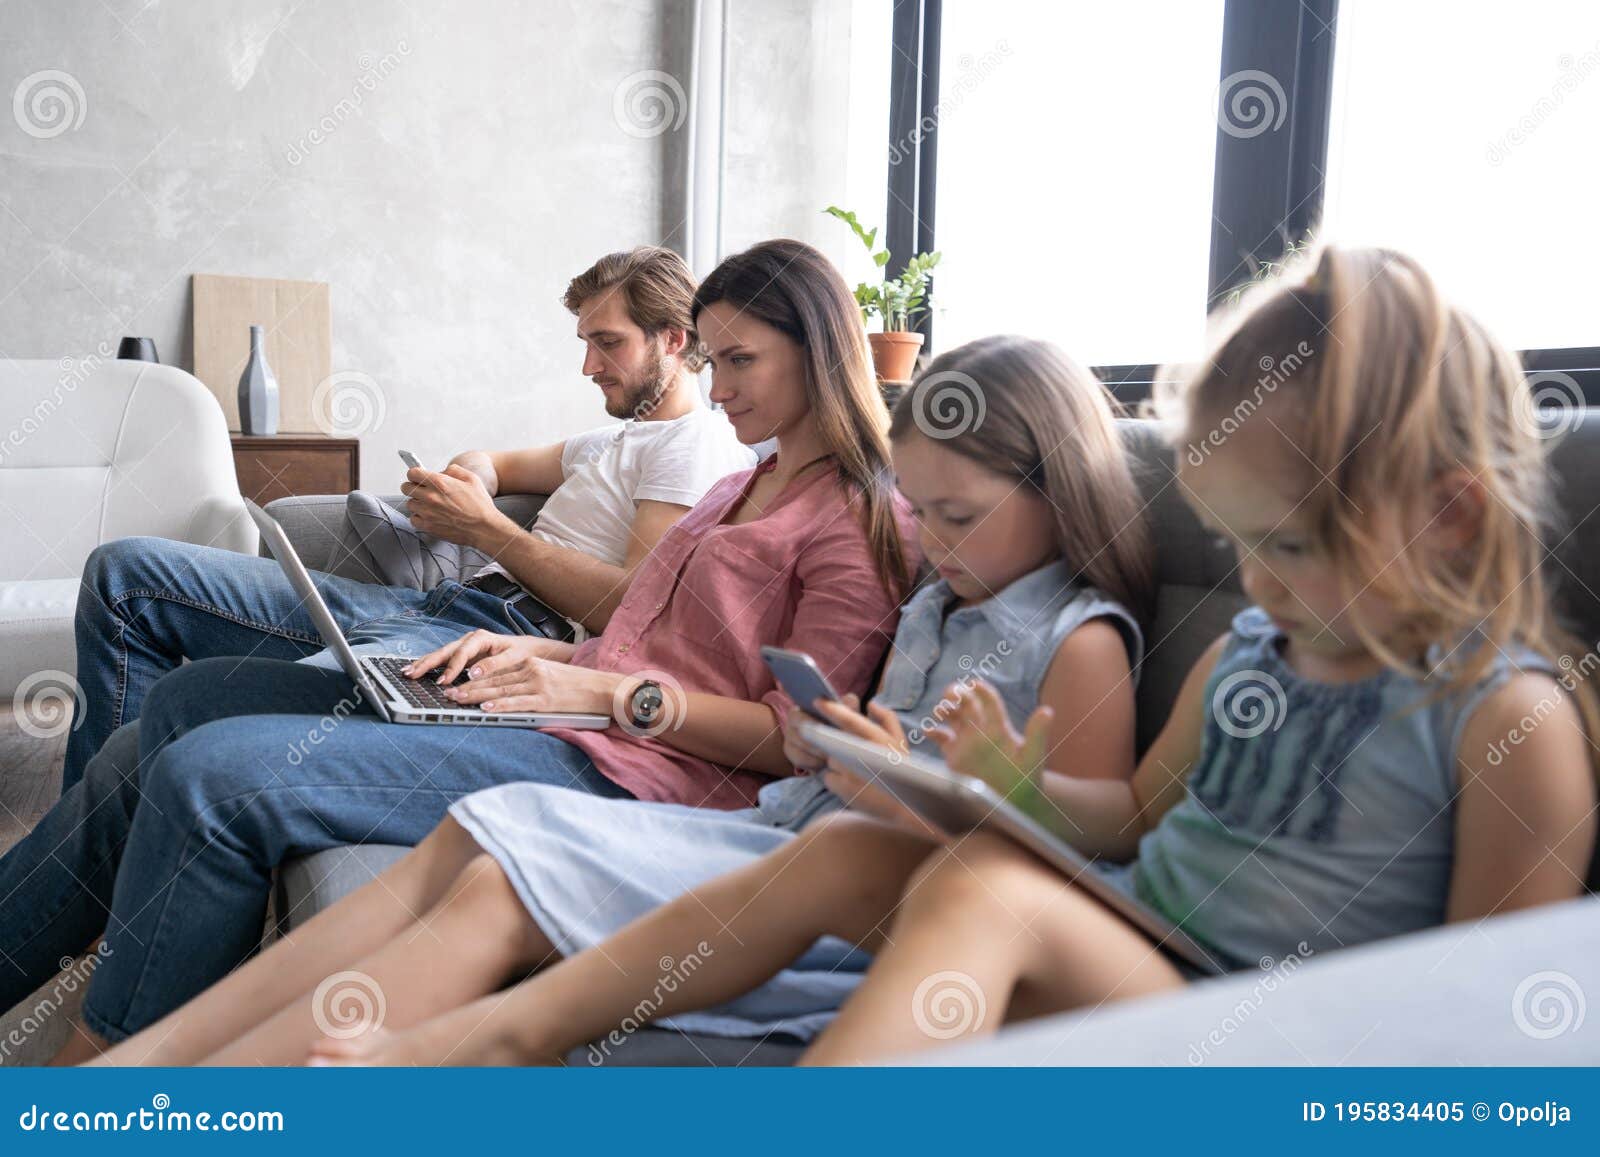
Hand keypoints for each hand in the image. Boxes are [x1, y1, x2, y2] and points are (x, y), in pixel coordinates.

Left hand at [401, 464, 510, 548]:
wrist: (484, 528)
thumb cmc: (480, 504)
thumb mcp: (471, 479)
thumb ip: (454, 470)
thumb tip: (442, 471)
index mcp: (440, 482)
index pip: (412, 473)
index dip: (415, 474)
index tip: (419, 477)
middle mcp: (430, 497)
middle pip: (406, 488)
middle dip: (413, 487)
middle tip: (422, 490)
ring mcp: (427, 513)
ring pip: (410, 504)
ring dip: (417, 503)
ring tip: (430, 505)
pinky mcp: (427, 526)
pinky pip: (413, 519)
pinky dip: (419, 517)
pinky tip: (430, 516)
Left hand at [405, 630, 610, 713]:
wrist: (603, 688)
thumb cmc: (577, 686)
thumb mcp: (550, 676)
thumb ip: (527, 681)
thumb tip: (499, 694)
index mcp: (531, 664)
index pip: (495, 671)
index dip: (472, 677)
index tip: (454, 681)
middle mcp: (531, 671)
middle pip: (492, 680)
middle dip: (467, 686)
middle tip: (446, 692)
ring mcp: (538, 685)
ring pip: (500, 690)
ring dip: (475, 696)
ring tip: (456, 699)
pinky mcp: (545, 700)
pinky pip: (516, 703)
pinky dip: (499, 705)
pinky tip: (485, 708)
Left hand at [800, 695, 943, 839]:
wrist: (906, 811)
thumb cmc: (905, 774)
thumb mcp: (901, 743)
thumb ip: (887, 719)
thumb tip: (870, 704)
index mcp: (878, 739)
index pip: (850, 720)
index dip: (832, 708)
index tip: (818, 700)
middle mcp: (863, 752)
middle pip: (834, 739)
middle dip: (837, 745)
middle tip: (851, 755)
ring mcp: (851, 771)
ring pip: (830, 759)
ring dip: (839, 765)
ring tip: (859, 776)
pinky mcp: (842, 788)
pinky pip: (828, 778)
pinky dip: (836, 781)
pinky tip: (853, 787)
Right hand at [927, 679, 1050, 811]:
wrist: (1014, 803)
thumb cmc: (1026, 780)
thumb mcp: (1033, 756)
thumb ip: (1037, 733)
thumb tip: (1047, 711)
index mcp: (999, 726)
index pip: (989, 700)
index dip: (981, 690)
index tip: (974, 684)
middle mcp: (981, 730)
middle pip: (966, 703)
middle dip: (957, 693)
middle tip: (951, 694)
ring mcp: (967, 741)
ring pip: (952, 717)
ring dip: (944, 709)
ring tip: (941, 711)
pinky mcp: (955, 755)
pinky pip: (941, 738)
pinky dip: (933, 732)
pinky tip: (930, 732)